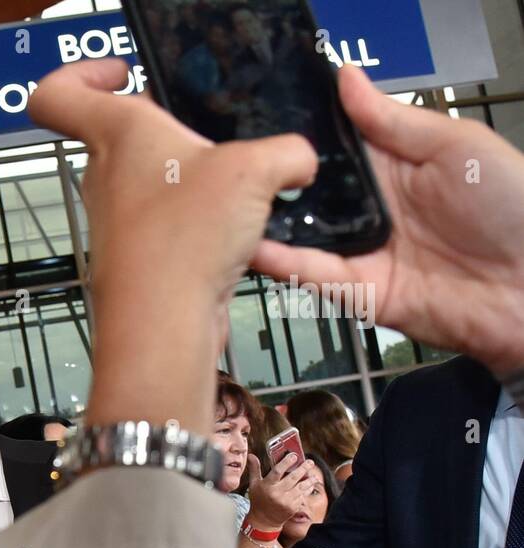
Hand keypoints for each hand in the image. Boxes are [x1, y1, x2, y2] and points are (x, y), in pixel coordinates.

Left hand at [28, 60, 316, 432]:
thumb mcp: (253, 171)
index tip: (125, 73)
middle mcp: (106, 176)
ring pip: (153, 180)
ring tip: (241, 184)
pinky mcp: (142, 256)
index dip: (81, 73)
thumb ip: (285, 152)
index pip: (57, 95)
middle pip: (120, 134)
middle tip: (211, 129)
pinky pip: (173, 222)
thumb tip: (300, 161)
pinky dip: (204, 221)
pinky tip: (241, 229)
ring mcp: (120, 219)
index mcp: (115, 135)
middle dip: (168, 126)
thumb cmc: (183, 238)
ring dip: (195, 177)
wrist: (164, 324)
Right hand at [246, 453, 311, 529]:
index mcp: (267, 486)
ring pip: (301, 487)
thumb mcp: (254, 484)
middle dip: (303, 468)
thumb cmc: (258, 500)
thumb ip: (255, 469)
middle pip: (293, 478)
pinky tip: (310, 485)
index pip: (278, 471)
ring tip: (314, 475)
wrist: (264, 520)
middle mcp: (277, 493)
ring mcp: (286, 501)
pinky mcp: (292, 507)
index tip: (294, 455)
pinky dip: (307, 490)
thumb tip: (252, 455)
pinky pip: (302, 496)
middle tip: (310, 462)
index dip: (286, 462)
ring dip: (309, 480)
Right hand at [252, 66, 523, 375]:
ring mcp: (363, 251)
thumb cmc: (512, 206)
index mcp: (393, 167)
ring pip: (301, 237)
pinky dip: (284, 263)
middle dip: (269, 182)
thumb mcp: (453, 146)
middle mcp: (371, 209)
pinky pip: (315, 276)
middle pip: (307, 194)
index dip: (296, 137)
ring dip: (266, 224)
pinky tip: (255, 245)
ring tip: (227, 207)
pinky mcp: (360, 293)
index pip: (332, 148)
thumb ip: (393, 121)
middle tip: (227, 167)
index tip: (256, 122)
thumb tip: (345, 78)